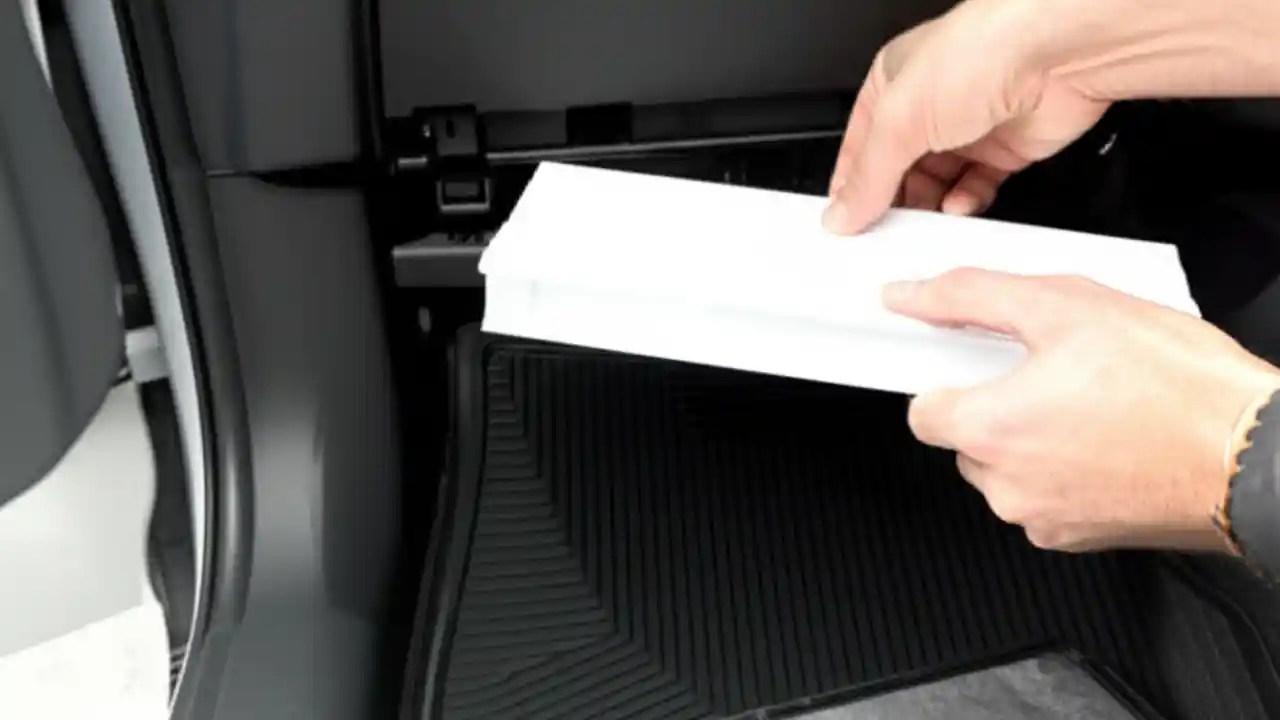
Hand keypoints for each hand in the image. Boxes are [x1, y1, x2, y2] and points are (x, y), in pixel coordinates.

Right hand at [825, 0, 1107, 232]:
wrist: (1060, 52)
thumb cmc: (982, 52)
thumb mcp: (899, 119)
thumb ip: (868, 175)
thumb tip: (843, 213)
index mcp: (891, 85)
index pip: (859, 149)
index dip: (851, 188)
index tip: (846, 225)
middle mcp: (929, 105)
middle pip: (897, 172)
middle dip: (891, 203)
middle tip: (883, 233)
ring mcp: (969, 127)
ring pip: (937, 185)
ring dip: (929, 209)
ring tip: (921, 226)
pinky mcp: (1006, 149)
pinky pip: (977, 190)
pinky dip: (967, 205)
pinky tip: (960, 208)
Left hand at [886, 268, 1279, 552]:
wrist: (1256, 454)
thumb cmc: (1179, 386)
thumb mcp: (1066, 305)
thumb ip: (972, 297)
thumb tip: (911, 296)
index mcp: (991, 429)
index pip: (922, 410)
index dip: (949, 379)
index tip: (976, 363)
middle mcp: (1007, 485)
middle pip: (965, 440)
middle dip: (997, 405)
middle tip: (1053, 373)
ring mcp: (1043, 518)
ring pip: (1006, 469)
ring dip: (1032, 438)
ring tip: (1092, 404)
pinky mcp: (1079, 537)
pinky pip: (1045, 496)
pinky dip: (1064, 469)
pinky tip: (1107, 437)